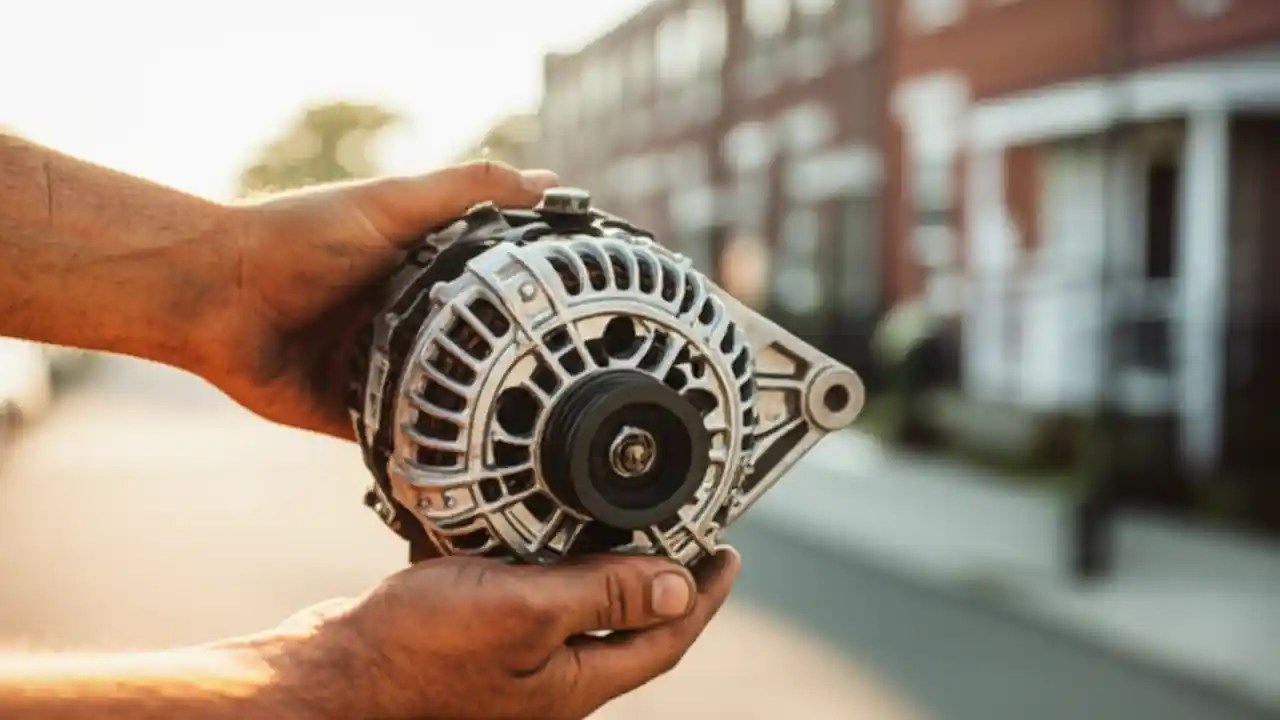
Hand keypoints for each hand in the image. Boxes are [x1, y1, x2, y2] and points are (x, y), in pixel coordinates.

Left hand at [211, 161, 558, 438]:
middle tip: (569, 388)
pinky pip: (396, 439)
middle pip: (472, 349)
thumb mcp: (390, 203)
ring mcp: (377, 369)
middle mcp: (403, 320)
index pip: (492, 287)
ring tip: (530, 435)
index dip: (534, 300)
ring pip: (439, 399)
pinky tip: (464, 468)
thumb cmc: (297, 238)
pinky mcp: (348, 412)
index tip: (586, 317)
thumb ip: (464, 191)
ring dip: (471, 415)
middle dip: (510, 368)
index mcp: (419, 270)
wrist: (213, 296)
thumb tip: (547, 181)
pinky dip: (421, 453)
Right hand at [251, 549, 740, 719]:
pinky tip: (527, 526)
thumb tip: (680, 588)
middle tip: (682, 528)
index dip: (702, 594)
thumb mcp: (524, 611)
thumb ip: (603, 594)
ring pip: (575, 605)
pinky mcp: (472, 636)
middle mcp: (549, 675)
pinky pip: (524, 594)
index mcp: (573, 678)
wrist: (325, 677)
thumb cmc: (414, 652)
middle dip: (660, 576)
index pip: (664, 635)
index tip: (728, 553)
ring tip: (617, 518)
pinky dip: (535, 560)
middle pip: (626, 621)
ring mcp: (509, 658)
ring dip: (598, 563)